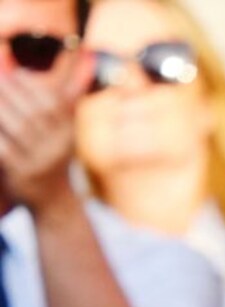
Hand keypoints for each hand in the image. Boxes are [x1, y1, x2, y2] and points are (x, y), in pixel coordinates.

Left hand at [0, 52, 92, 214]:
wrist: (55, 202)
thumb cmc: (55, 155)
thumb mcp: (66, 126)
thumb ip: (70, 93)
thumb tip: (84, 55)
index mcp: (67, 133)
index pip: (52, 103)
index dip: (32, 86)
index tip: (16, 76)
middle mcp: (57, 148)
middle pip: (32, 113)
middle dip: (11, 93)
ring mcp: (39, 162)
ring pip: (16, 127)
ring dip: (0, 107)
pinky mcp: (22, 174)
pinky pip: (3, 147)